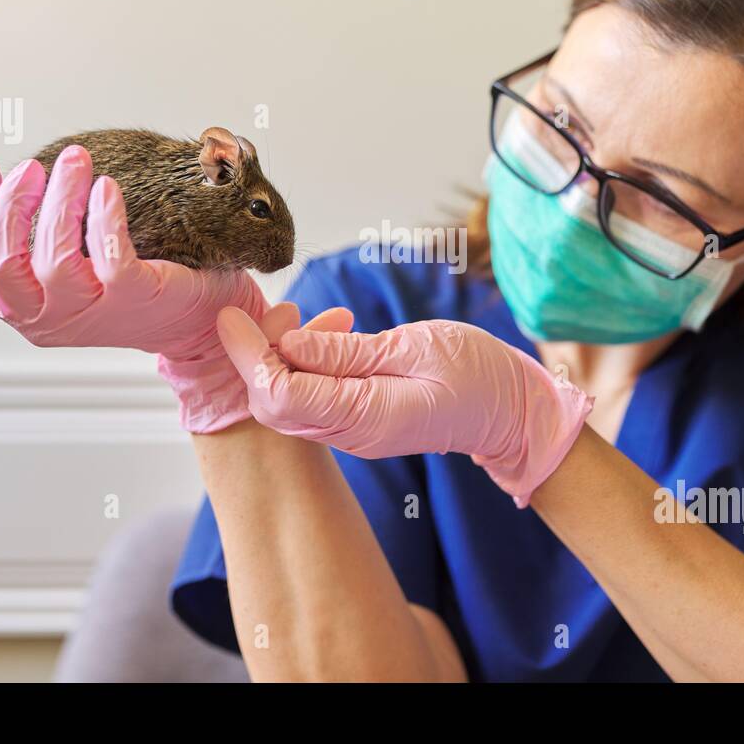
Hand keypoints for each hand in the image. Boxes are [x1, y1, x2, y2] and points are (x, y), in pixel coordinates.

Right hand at [0, 145, 266, 431]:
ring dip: (58, 201)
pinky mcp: (135, 299)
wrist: (197, 315)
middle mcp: (49, 317)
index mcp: (23, 308)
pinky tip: (106, 187)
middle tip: (32, 166)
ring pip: (53, 261)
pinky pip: (111, 258)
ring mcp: (92, 312)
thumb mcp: (67, 273)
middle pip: (0, 266)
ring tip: (75, 161)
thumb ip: (28, 250)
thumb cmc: (131, 284)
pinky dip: (103, 217)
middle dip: (9, 206)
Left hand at [216, 309, 593, 506]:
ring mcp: (353, 433)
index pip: (280, 393)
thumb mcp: (414, 348)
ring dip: (278, 359)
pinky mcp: (358, 422)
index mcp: (364, 418)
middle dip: (256, 356)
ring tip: (300, 317)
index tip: (231, 315)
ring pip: (287, 402)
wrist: (512, 411)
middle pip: (273, 404)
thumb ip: (348, 352)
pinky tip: (324, 334)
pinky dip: (302, 365)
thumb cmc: (478, 375)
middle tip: (272, 309)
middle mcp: (350, 434)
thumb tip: (289, 345)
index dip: (248, 355)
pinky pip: (311, 399)